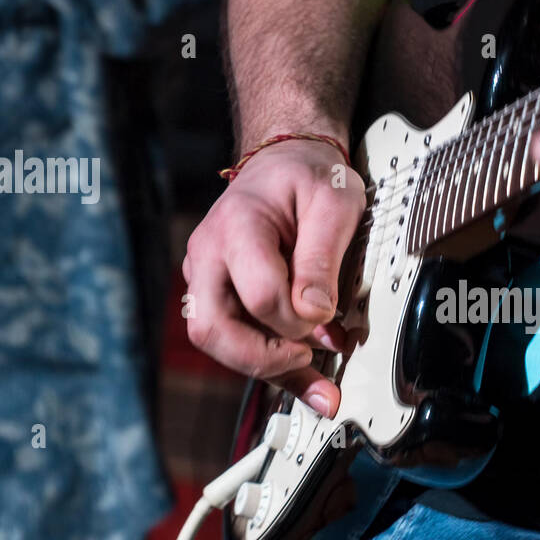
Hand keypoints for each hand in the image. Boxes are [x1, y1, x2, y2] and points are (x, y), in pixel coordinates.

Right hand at [182, 138, 364, 416]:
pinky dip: (267, 359)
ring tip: (314, 377)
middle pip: (212, 329)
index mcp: (238, 226)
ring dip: (266, 366)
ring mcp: (205, 275)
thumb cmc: (309, 178)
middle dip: (265, 358)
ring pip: (215, 341)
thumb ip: (322, 259)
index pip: (259, 295)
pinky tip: (302, 369)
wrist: (287, 162)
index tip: (329, 317)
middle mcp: (208, 253)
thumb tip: (315, 314)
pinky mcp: (215, 293)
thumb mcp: (335, 204)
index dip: (298, 318)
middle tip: (310, 358)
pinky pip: (230, 337)